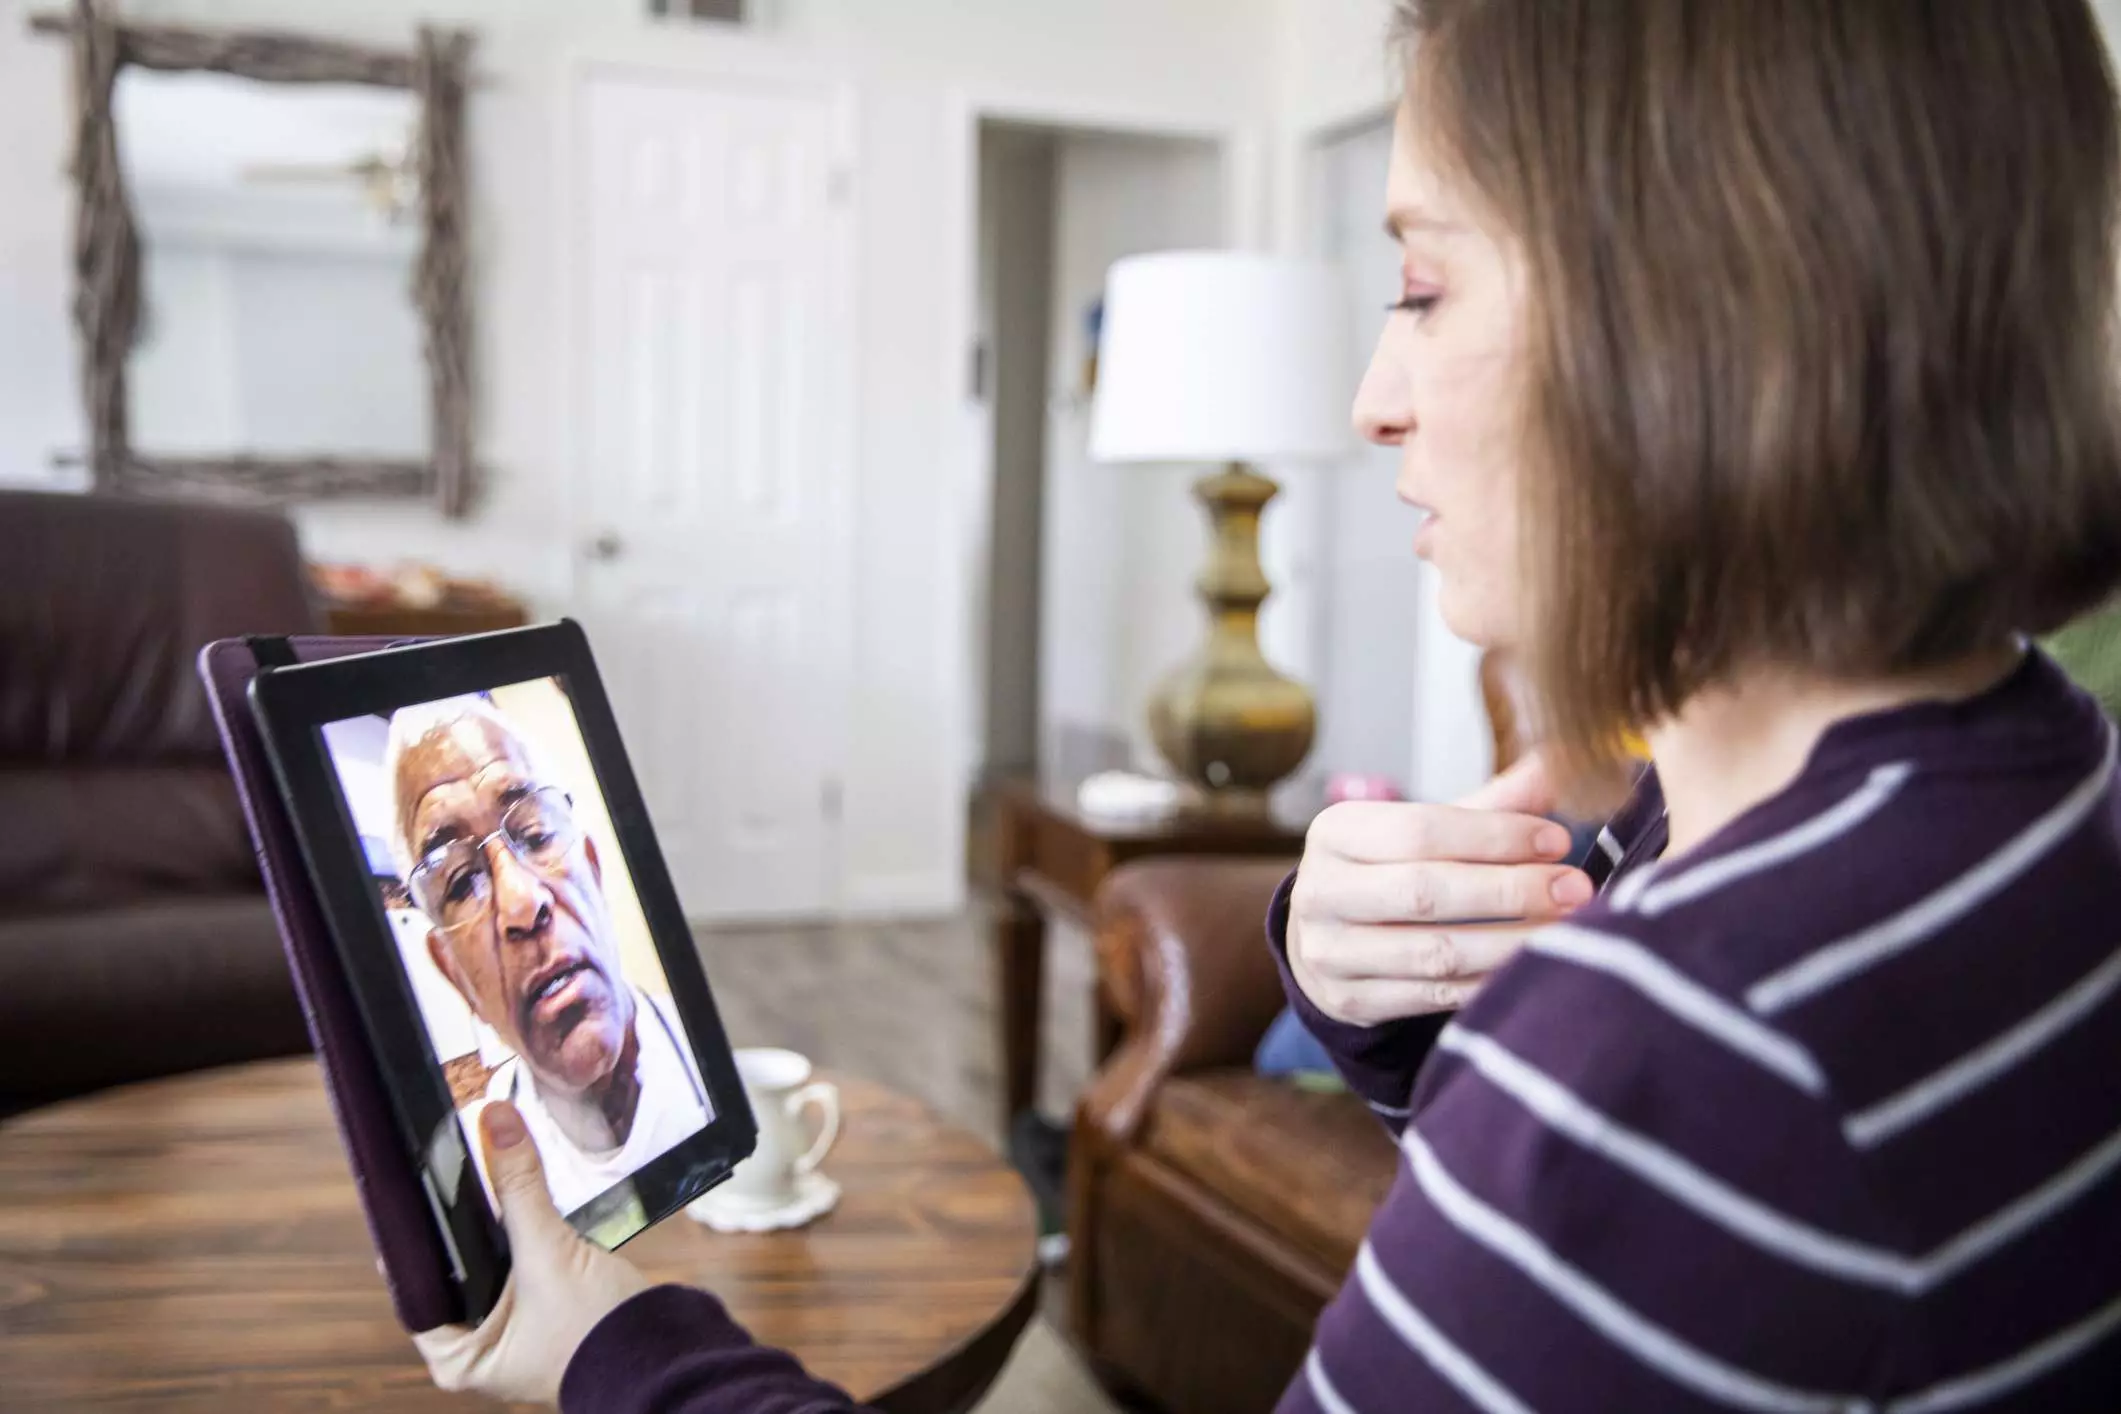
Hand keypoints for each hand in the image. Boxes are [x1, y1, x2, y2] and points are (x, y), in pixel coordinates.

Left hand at [414, 1102, 650, 1406]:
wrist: (663, 1354)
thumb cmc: (599, 1335)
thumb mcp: (550, 1256)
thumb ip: (520, 1188)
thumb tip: (496, 1123)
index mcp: (457, 1358)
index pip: (415, 1283)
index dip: (416, 1231)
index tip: (417, 1179)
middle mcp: (476, 1347)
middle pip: (453, 1265)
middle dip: (462, 1220)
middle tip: (455, 1164)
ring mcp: (510, 1329)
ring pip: (486, 1261)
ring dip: (493, 1224)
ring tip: (485, 1175)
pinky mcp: (540, 1310)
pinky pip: (516, 1263)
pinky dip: (520, 1235)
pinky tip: (519, 1202)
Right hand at [1288, 750, 1595, 1025]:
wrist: (1327, 939)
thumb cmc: (1389, 872)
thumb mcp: (1422, 830)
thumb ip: (1488, 805)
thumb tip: (1555, 766)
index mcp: (1334, 832)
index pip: (1420, 830)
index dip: (1495, 836)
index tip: (1557, 840)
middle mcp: (1320, 891)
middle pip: (1424, 891)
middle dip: (1510, 891)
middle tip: (1576, 889)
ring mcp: (1329, 952)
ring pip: (1434, 952)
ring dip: (1510, 943)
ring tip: (1567, 932)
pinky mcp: (1349, 1001)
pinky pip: (1433, 997)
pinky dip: (1489, 984)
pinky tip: (1531, 969)